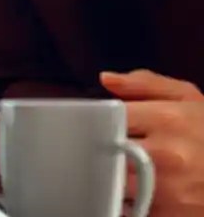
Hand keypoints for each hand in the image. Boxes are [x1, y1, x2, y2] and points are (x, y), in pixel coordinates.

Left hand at [102, 69, 203, 213]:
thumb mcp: (191, 100)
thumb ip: (146, 85)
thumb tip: (106, 79)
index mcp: (167, 119)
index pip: (107, 115)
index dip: (94, 119)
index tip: (91, 123)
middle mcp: (165, 155)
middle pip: (103, 151)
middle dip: (96, 149)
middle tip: (95, 148)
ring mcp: (166, 191)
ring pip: (111, 182)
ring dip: (108, 176)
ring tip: (114, 170)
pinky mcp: (166, 216)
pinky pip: (126, 209)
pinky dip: (122, 202)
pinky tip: (130, 194)